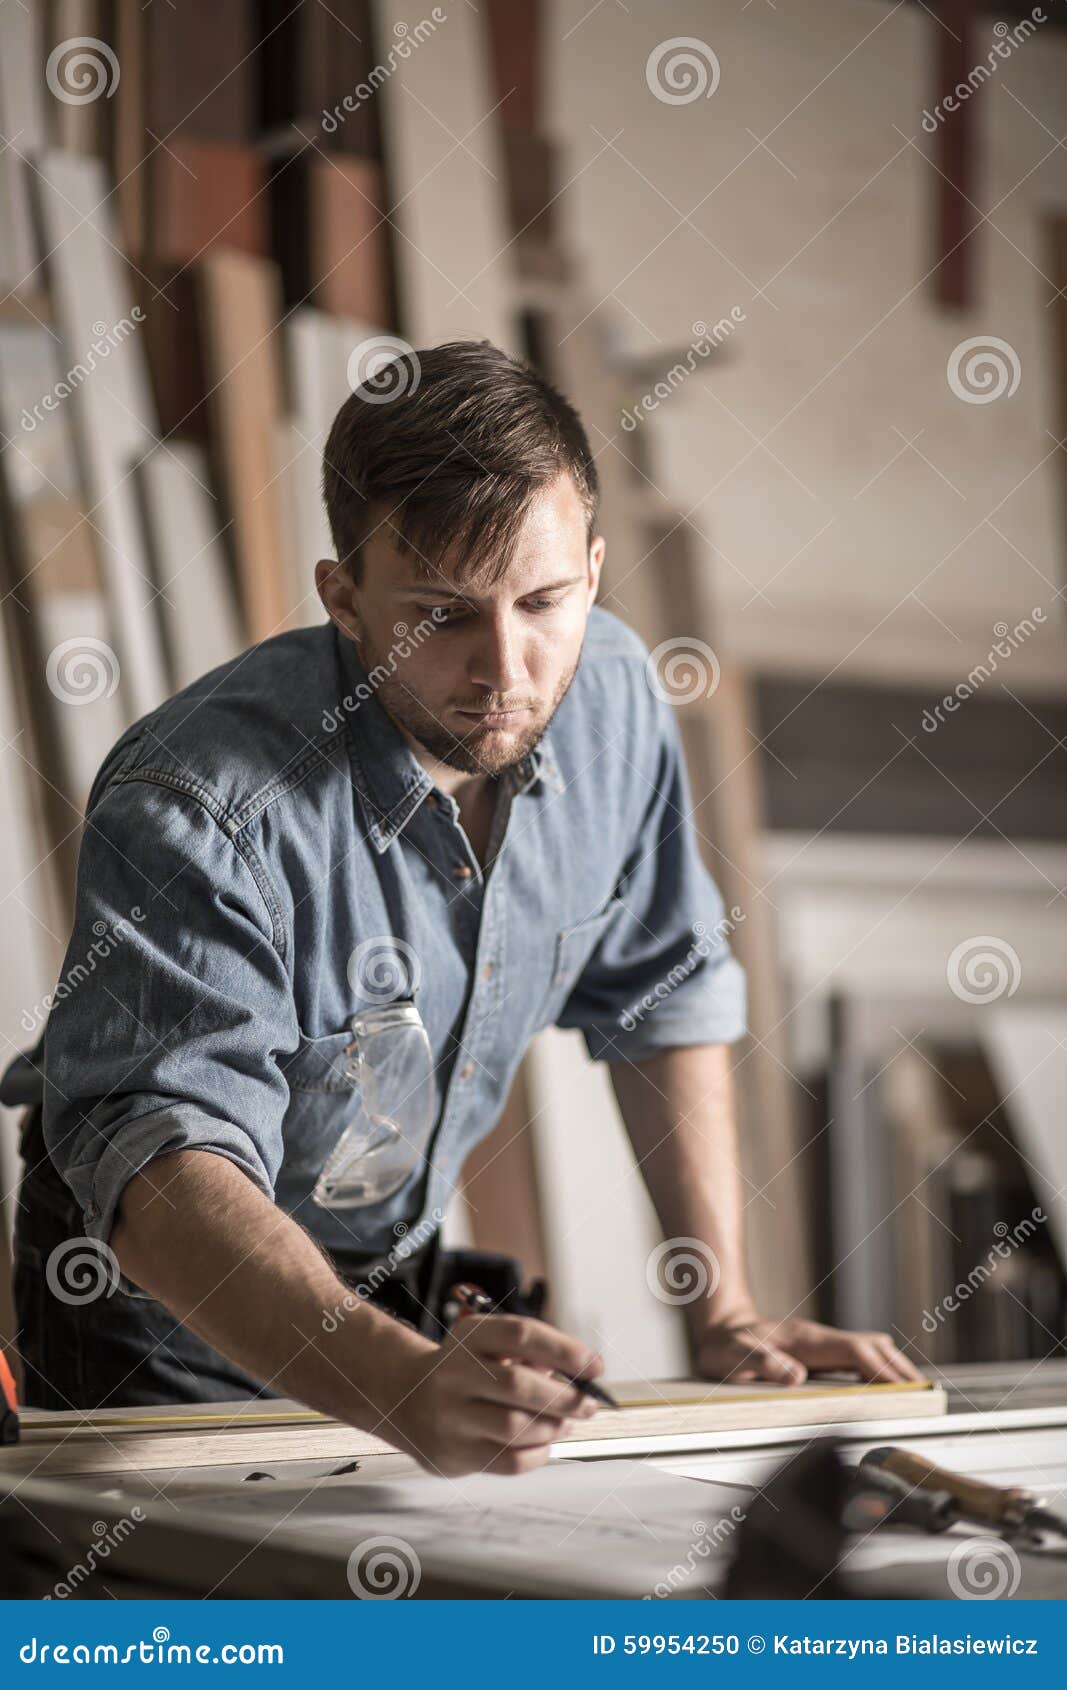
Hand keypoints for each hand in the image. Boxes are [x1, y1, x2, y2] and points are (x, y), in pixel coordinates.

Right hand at [382, 1313, 603, 1476]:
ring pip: (516, 1427)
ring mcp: (449, 1417)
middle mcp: (453, 1374)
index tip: (595, 1365)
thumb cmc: (462, 1369)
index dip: (564, 1349)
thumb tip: (583, 1374)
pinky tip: (543, 1443)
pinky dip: (537, 1454)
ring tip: (566, 1423)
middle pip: (520, 1385)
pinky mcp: (452, 1454)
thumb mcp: (486, 1344)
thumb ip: (529, 1354)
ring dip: (553, 1427)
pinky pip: (508, 1461)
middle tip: (588, 1404)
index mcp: (468, 1336)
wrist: (403, 1397)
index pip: (521, 1334)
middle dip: (565, 1397)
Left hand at [695, 1311, 921, 1386]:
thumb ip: (763, 1364)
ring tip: (914, 1395)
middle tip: (924, 1397)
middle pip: (873, 1347)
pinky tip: (885, 1388)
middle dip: (900, 1370)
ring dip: (893, 1368)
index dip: (881, 1370)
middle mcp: (820, 1338)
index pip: (855, 1351)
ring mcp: (823, 1343)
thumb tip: (796, 1377)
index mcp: (806, 1340)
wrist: (720, 1327)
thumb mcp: (735, 1357)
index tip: (904, 1389)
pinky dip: (879, 1369)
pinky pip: (859, 1356)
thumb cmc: (726, 1345)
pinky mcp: (821, 1351)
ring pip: (871, 1348)